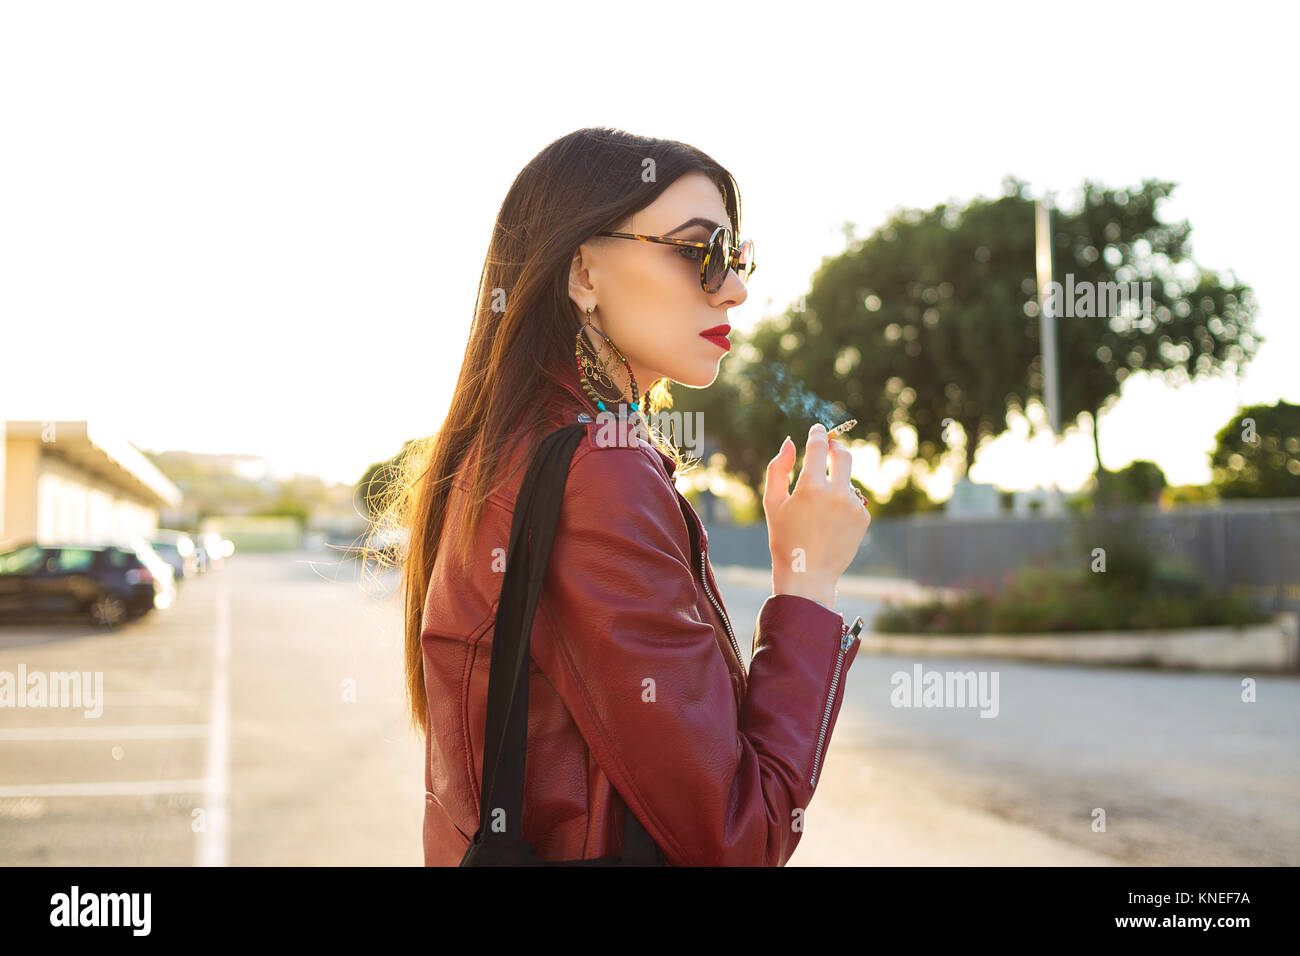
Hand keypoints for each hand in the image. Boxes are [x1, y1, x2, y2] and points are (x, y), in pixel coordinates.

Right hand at [762, 422, 871, 609]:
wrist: (808, 574)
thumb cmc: (784, 538)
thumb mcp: (773, 502)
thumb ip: (778, 468)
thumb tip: (789, 442)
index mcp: (811, 487)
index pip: (819, 447)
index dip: (818, 434)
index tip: (818, 429)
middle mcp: (837, 493)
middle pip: (843, 455)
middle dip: (835, 447)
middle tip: (829, 447)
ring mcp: (854, 506)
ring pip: (847, 480)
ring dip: (836, 482)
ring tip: (819, 509)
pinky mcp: (864, 518)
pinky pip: (854, 500)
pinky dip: (842, 503)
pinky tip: (829, 522)